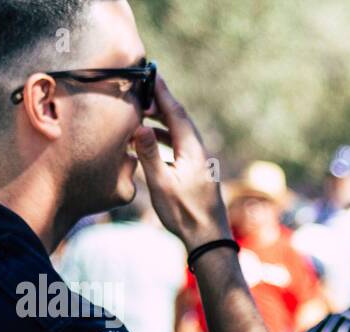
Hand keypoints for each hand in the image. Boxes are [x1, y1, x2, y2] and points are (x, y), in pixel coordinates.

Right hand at [135, 76, 230, 250]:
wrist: (208, 241)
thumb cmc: (184, 215)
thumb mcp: (161, 185)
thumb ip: (149, 155)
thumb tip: (140, 127)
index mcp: (192, 151)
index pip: (176, 113)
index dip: (163, 92)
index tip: (152, 73)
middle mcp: (200, 153)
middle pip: (180, 120)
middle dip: (161, 103)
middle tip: (142, 91)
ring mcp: (200, 164)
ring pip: (180, 134)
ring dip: (162, 122)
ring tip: (143, 115)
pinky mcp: (198, 174)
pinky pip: (180, 148)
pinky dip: (165, 140)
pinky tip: (153, 144)